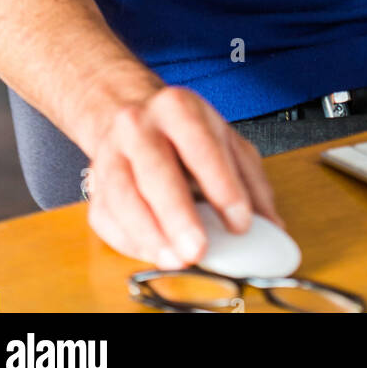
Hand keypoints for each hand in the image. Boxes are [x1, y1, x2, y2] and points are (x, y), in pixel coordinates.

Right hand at [83, 84, 285, 266]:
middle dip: (178, 214)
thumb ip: (251, 182)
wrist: (129, 112)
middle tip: (199, 248)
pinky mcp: (94, 184)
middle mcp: (140, 126)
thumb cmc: (183, 131)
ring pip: (123, 196)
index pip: (201, 146)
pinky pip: (106, 217)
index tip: (239, 221)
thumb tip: (271, 226)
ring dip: (150, 234)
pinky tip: (155, 252)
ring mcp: (111, 153)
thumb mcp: (225, 140)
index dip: (222, 186)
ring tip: (176, 258)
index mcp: (179, 108)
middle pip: (155, 170)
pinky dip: (130, 241)